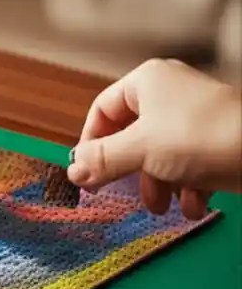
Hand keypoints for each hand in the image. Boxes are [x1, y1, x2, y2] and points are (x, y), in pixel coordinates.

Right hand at [68, 58, 241, 219]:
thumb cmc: (205, 137)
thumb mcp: (141, 149)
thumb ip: (103, 160)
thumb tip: (73, 169)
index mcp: (147, 83)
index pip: (102, 110)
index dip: (92, 143)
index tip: (87, 172)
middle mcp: (169, 95)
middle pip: (130, 136)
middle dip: (129, 171)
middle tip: (119, 192)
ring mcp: (193, 119)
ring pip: (158, 155)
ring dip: (157, 185)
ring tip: (163, 206)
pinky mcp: (215, 142)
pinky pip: (187, 165)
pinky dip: (186, 188)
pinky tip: (192, 206)